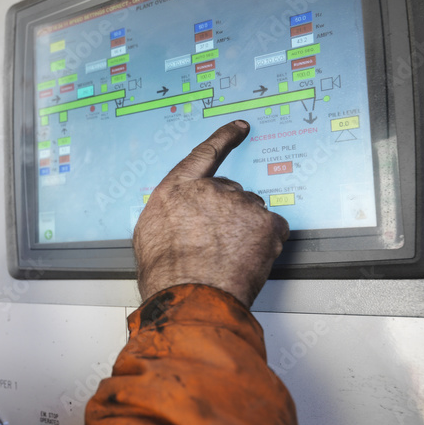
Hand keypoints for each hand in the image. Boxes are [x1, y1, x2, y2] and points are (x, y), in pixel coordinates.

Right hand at [133, 120, 288, 306]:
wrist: (189, 296)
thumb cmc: (166, 274)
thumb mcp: (149, 236)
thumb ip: (171, 215)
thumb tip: (180, 217)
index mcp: (177, 189)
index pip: (204, 155)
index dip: (223, 138)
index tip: (238, 128)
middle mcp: (209, 190)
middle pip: (231, 193)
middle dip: (230, 214)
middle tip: (221, 243)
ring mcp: (239, 204)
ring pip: (252, 213)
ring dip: (247, 230)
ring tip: (231, 257)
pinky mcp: (264, 223)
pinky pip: (274, 229)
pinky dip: (267, 242)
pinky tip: (249, 259)